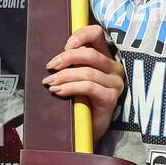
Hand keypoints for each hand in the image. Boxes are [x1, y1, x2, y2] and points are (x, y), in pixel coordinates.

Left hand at [43, 24, 125, 141]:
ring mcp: (115, 84)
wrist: (87, 130)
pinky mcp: (111, 98)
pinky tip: (58, 91)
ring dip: (64, 76)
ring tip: (50, 83)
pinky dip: (70, 88)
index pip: (97, 34)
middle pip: (90, 54)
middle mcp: (114, 68)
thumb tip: (54, 56)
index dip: (81, 35)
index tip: (64, 45)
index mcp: (106, 58)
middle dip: (66, 58)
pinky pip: (88, 87)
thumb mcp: (76, 77)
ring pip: (87, 72)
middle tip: (50, 67)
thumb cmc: (80, 101)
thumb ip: (72, 63)